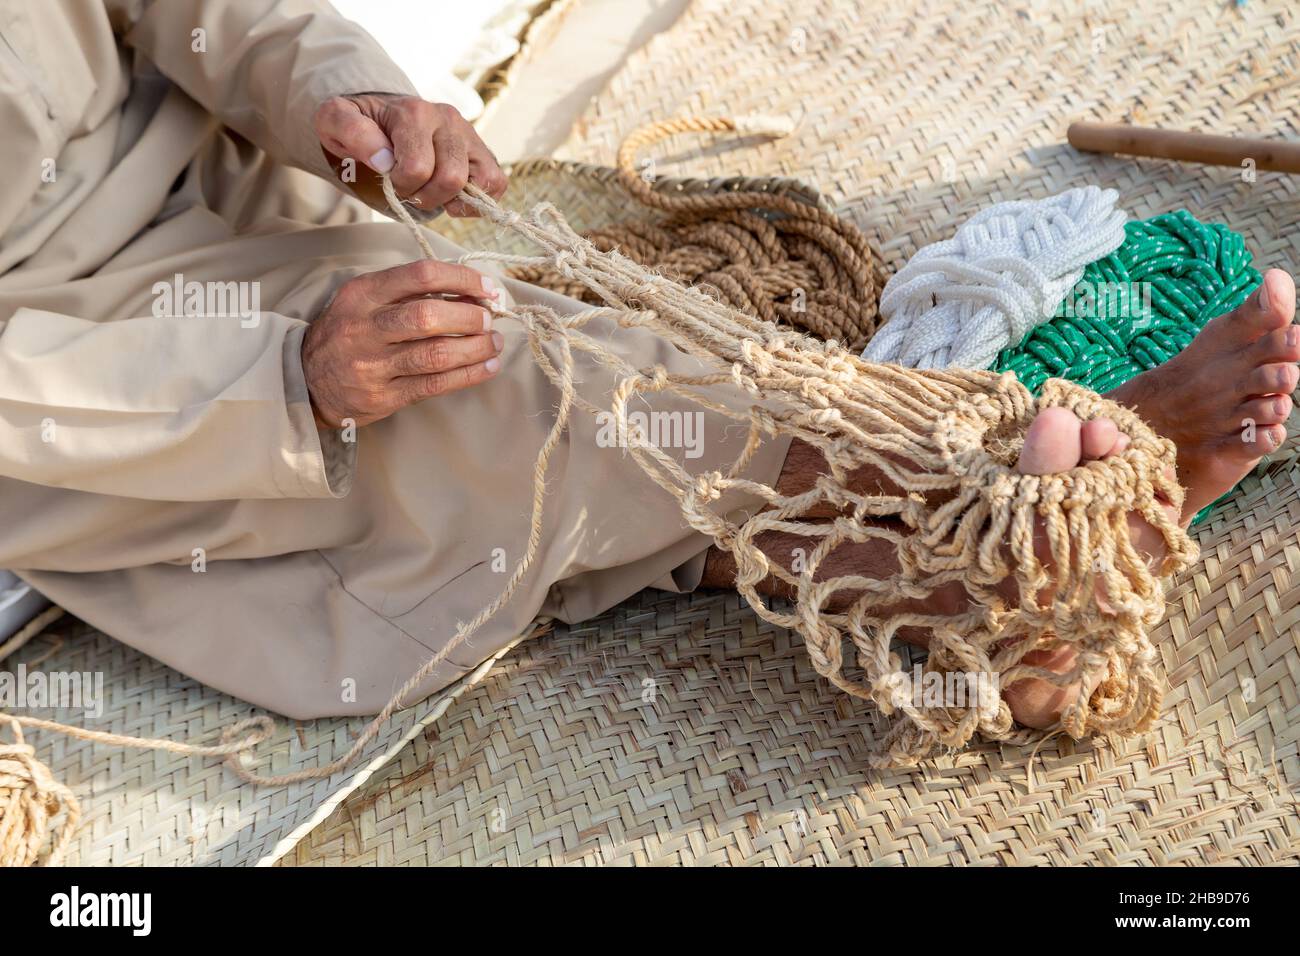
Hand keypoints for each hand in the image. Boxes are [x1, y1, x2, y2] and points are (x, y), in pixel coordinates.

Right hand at [303, 260, 503, 427]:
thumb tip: (471, 291)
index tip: (487, 287)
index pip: (420, 275)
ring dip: (475, 348)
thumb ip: (409, 293)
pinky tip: (488, 366)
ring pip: (435, 354)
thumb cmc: (348, 333)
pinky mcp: (383, 397)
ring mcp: (372, 365)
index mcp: (362, 294)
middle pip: (428, 316)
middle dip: (469, 316)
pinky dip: (469, 374)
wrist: (305, 380)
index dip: (461, 278)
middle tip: (489, 318)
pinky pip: (435, 385)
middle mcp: (364, 328)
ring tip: (495, 343)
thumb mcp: (364, 301)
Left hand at [313, 94, 506, 216]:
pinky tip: (453, 198)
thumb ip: (351, 132)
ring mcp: (469, 135)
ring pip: (479, 182)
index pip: (418, 167)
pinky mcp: (482, 151)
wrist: (382, 115)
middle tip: (408, 191)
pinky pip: (496, 182)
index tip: (388, 181)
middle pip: (451, 178)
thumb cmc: (361, 125)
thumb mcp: (336, 121)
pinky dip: (477, 200)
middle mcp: (448, 119)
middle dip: (425, 196)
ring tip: (430, 192)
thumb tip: (384, 158)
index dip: (401, 187)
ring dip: (451, 199)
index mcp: (414, 112)